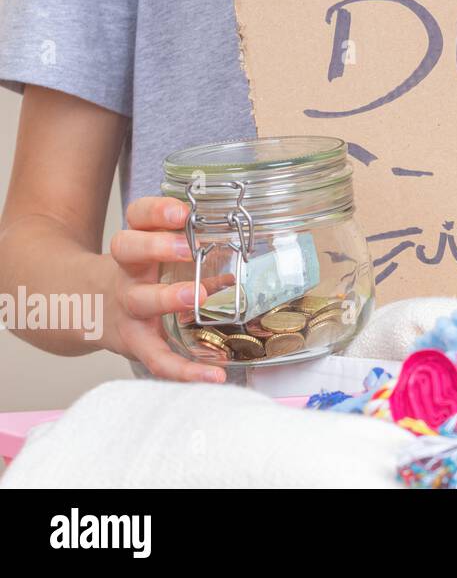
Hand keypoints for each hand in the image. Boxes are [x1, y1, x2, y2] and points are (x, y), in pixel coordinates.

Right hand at [101, 196, 226, 382]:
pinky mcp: (134, 342)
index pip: (137, 217)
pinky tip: (212, 375)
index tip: (181, 210)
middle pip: (128, 250)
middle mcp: (127, 272)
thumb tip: (241, 256)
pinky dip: (184, 370)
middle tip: (186, 248)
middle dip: (156, 246)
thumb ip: (192, 254)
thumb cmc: (135, 278)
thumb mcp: (153, 257)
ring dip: (166, 297)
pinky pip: (156, 358)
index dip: (156, 210)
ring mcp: (127, 307)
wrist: (84, 310)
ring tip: (196, 296)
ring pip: (139, 299)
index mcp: (137, 246)